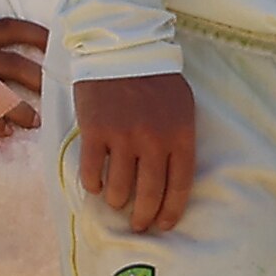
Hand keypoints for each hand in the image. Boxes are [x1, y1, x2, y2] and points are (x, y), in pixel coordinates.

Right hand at [75, 72, 200, 234]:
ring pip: (120, 187)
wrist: (123, 50)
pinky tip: (95, 186)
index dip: (172, 210)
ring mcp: (124, 137)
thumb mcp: (182, 108)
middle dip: (144, 216)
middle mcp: (155, 141)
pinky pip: (92, 171)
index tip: (164, 224)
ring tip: (117, 202)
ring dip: (118, 201)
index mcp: (181, 136)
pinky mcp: (95, 132)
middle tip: (139, 225)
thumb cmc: (156, 81)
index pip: (181, 185)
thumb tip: (172, 176)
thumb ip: (179, 140)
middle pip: (150, 193)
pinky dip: (93, 184)